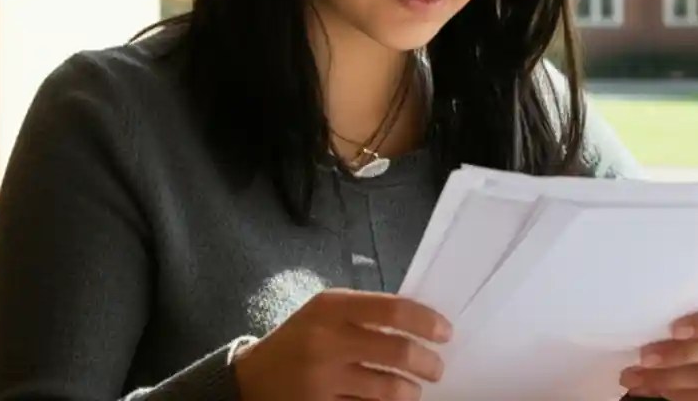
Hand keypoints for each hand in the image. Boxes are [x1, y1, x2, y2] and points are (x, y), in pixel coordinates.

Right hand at [233, 288, 452, 400]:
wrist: (251, 379)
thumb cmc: (301, 339)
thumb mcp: (325, 311)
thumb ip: (367, 311)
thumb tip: (423, 322)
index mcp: (331, 307)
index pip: (394, 310)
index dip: (427, 322)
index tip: (445, 333)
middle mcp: (326, 341)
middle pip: (398, 352)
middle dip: (428, 363)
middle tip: (436, 368)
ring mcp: (322, 379)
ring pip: (389, 389)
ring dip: (411, 391)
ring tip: (412, 389)